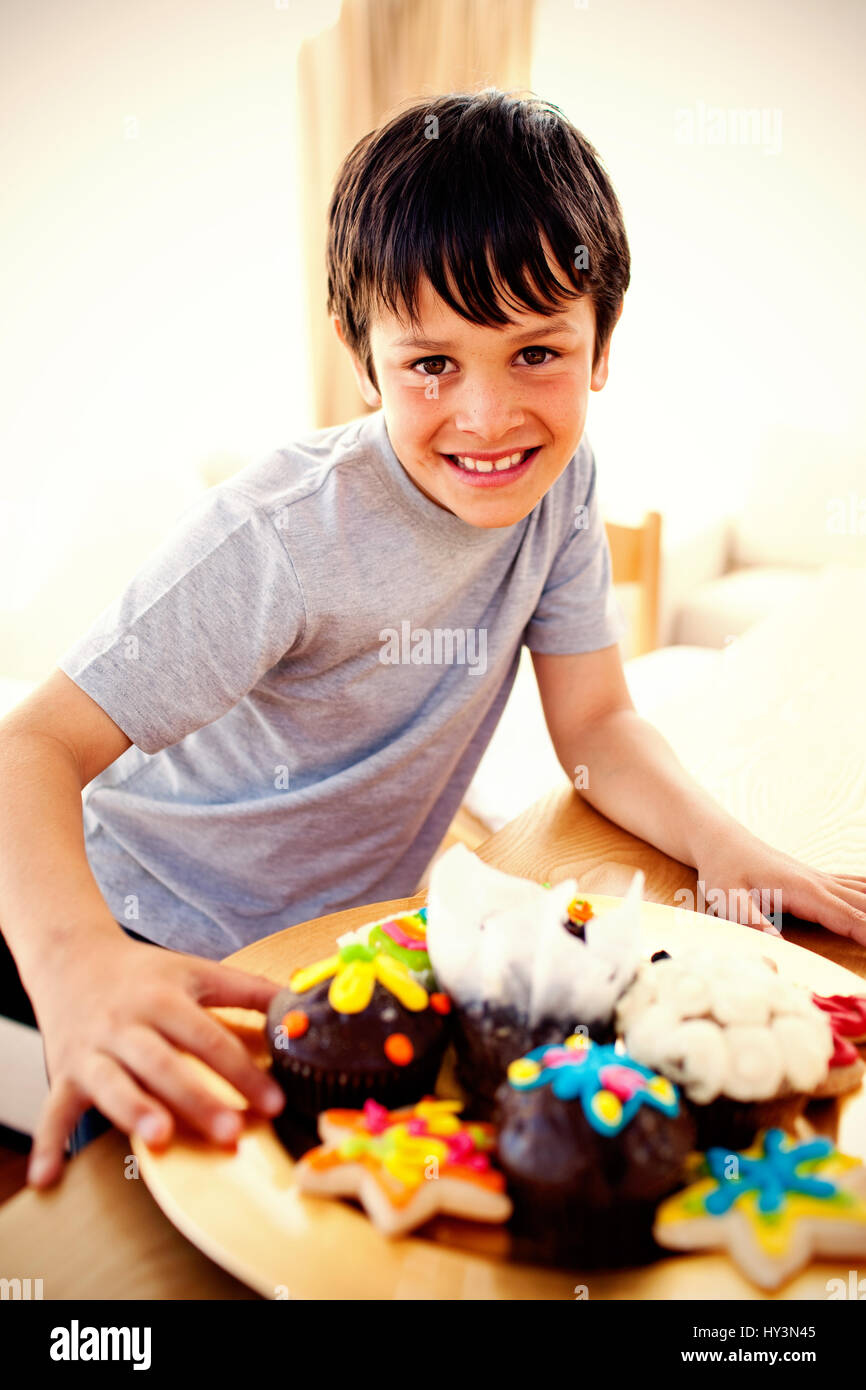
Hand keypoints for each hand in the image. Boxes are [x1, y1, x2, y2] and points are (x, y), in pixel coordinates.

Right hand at [26, 931, 285, 1187]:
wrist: (72, 958)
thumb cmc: (143, 973)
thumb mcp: (196, 971)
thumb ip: (247, 991)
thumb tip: (298, 1004)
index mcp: (164, 999)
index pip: (209, 1038)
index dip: (242, 1071)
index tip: (273, 1102)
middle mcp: (127, 1024)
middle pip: (164, 1063)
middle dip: (197, 1098)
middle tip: (230, 1131)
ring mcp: (93, 1050)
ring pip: (113, 1083)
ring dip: (134, 1111)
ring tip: (159, 1138)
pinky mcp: (65, 1073)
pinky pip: (54, 1110)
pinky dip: (49, 1143)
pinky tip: (50, 1176)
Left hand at [693, 828, 865, 945]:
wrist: (720, 841)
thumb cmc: (722, 870)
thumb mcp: (726, 898)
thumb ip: (751, 920)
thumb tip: (778, 945)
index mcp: (803, 890)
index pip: (847, 917)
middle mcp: (820, 882)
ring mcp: (822, 879)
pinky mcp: (818, 880)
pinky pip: (858, 886)